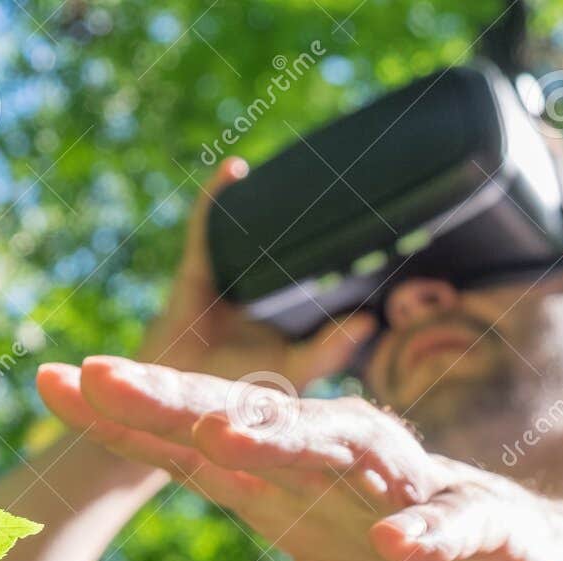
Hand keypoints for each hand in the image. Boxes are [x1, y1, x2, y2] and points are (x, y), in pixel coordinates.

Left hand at [37, 356, 562, 560]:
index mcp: (299, 503)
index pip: (200, 450)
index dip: (128, 421)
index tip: (49, 384)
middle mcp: (348, 484)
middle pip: (256, 430)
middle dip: (178, 404)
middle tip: (98, 377)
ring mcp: (421, 502)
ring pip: (347, 459)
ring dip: (286, 445)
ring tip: (217, 434)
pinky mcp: (494, 537)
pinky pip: (457, 530)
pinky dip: (426, 535)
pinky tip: (389, 545)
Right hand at [138, 159, 376, 385]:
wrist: (181, 397)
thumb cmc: (238, 387)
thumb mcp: (294, 371)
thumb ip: (329, 351)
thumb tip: (369, 321)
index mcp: (289, 305)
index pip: (321, 267)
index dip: (344, 243)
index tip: (381, 215)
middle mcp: (262, 282)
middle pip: (288, 236)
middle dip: (308, 207)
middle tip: (341, 173)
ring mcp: (230, 271)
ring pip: (251, 225)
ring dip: (266, 197)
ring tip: (295, 162)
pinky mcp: (198, 267)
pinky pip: (207, 225)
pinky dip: (216, 196)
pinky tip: (234, 170)